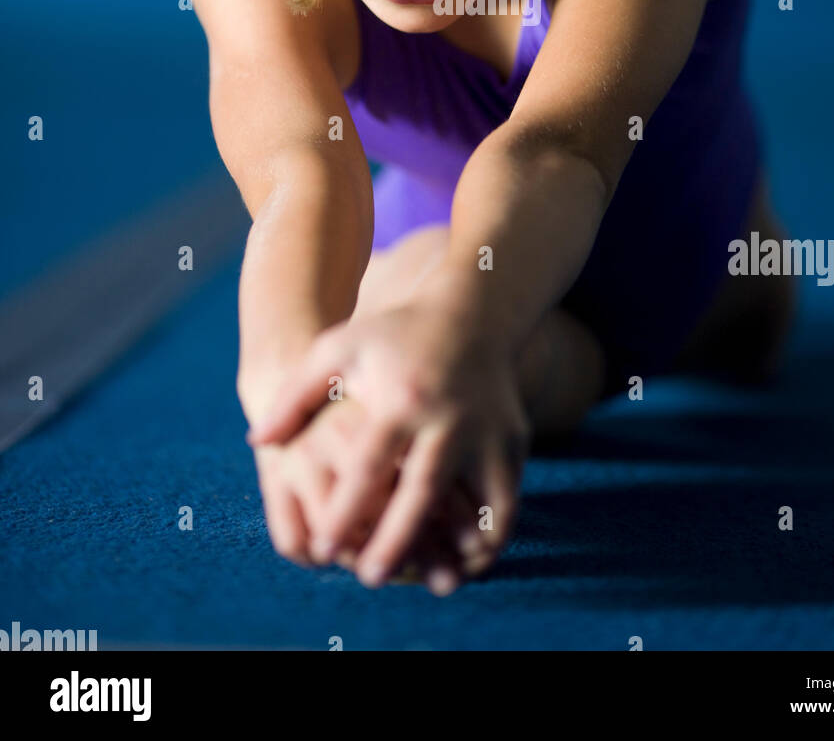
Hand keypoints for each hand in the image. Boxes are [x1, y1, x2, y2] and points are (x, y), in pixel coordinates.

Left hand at [246, 302, 530, 586]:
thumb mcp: (337, 350)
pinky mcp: (513, 440)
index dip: (344, 511)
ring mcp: (487, 430)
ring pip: (481, 503)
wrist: (469, 313)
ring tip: (437, 581)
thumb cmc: (392, 337)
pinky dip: (494, 533)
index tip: (321, 547)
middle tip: (369, 577)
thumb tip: (258, 441)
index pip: (368, 467)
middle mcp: (448, 417)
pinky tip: (470, 555)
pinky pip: (509, 498)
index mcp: (401, 399)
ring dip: (461, 550)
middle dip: (396, 542)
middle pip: (423, 492)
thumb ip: (295, 396)